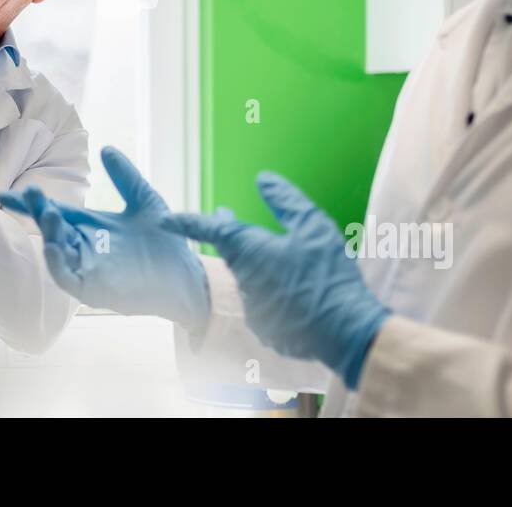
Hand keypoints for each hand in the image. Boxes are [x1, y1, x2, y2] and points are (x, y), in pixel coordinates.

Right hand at [0, 147, 210, 332]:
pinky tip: (54, 246)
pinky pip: (68, 278)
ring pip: (57, 252)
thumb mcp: (144, 200)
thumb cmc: (167, 242)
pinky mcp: (94, 290)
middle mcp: (85, 247)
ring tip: (49, 212)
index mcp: (91, 226)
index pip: (55, 212)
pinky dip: (57, 264)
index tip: (6, 193)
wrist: (188, 275)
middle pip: (53, 228)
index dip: (31, 204)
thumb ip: (125, 176)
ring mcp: (88, 270)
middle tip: (32, 193)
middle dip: (40, 211)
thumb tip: (106, 148)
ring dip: (49, 234)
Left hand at [161, 174, 389, 389]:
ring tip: (289, 261)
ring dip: (262, 268)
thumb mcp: (313, 226)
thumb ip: (285, 200)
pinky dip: (278, 295)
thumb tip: (263, 179)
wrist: (347, 332)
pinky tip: (299, 294)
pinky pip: (267, 306)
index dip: (186, 221)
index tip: (164, 219)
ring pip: (252, 280)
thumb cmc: (328, 275)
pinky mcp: (268, 331)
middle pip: (233, 252)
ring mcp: (254, 310)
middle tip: (226, 217)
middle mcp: (243, 281)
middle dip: (230, 236)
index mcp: (249, 251)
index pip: (209, 230)